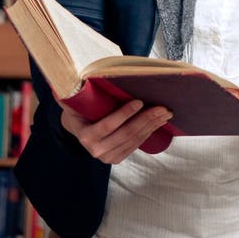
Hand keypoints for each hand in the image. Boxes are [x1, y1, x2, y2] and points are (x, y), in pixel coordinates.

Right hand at [58, 98, 173, 163]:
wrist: (78, 128)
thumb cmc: (79, 110)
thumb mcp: (73, 101)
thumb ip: (73, 92)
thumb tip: (73, 79)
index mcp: (85, 136)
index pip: (107, 126)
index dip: (124, 114)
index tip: (139, 101)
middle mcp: (96, 150)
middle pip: (126, 133)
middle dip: (146, 119)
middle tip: (162, 107)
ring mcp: (107, 157)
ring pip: (134, 139)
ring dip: (152, 125)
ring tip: (165, 113)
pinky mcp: (117, 158)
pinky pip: (136, 145)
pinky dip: (149, 133)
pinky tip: (159, 123)